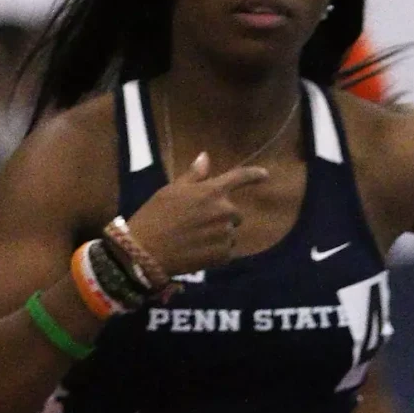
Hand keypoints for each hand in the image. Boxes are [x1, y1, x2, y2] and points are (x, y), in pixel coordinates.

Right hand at [124, 153, 270, 278]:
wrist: (148, 250)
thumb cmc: (156, 215)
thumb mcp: (172, 190)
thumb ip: (193, 175)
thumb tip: (205, 157)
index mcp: (212, 191)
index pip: (239, 178)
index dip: (253, 175)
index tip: (266, 175)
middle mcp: (224, 211)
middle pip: (235, 213)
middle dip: (222, 217)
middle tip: (198, 223)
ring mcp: (226, 234)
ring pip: (230, 233)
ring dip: (219, 235)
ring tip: (194, 239)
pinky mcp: (224, 255)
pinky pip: (227, 251)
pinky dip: (216, 252)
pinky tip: (197, 251)